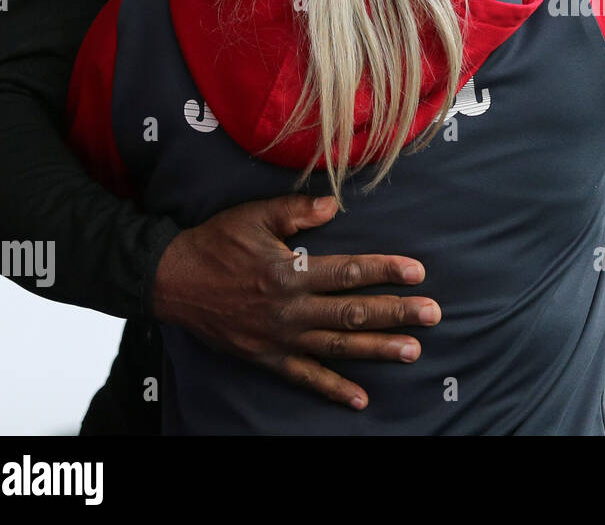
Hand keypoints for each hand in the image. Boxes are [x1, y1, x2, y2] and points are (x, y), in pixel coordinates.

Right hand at [152, 192, 439, 409]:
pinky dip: (333, 389)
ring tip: (413, 351)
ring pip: (337, 346)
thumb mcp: (254, 216)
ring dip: (377, 349)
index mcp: (288, 271)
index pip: (347, 272)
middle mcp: (289, 308)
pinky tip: (361, 399)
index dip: (384, 272)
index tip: (417, 273)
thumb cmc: (216, 243)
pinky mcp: (266, 357)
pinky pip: (305, 377)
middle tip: (433, 315)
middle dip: (396, 314)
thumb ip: (296, 210)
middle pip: (352, 312)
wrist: (171, 280)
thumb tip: (335, 205)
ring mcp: (279, 337)